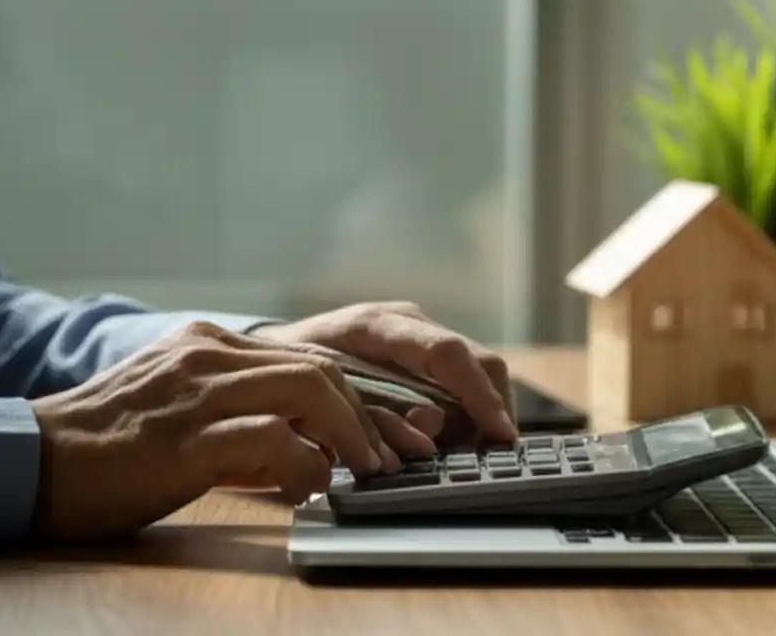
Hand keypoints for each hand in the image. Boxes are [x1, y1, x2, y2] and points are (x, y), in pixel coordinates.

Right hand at [29, 321, 391, 541]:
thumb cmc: (105, 449)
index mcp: (207, 345)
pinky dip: (304, 462)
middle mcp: (207, 355)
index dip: (354, 397)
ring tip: (362, 471)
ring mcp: (196, 392)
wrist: (28, 461)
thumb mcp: (180, 413)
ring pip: (307, 389)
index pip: (305, 358)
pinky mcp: (184, 437)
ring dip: (348, 434)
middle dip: (365, 415)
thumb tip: (304, 449)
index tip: (382, 434)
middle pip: (318, 368)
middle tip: (385, 458)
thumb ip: (238, 416)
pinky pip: (269, 438)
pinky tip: (308, 487)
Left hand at [250, 302, 517, 444]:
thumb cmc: (291, 373)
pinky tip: (456, 439)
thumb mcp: (318, 397)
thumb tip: (428, 427)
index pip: (445, 353)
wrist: (276, 349)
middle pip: (479, 360)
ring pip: (481, 373)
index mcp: (377, 326)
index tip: (500, 433)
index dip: (478, 395)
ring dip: (481, 416)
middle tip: (493, 452)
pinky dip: (469, 414)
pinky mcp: (426, 351)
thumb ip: (370, 413)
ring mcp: (422, 333)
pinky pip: (466, 382)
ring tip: (467, 450)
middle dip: (493, 409)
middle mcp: (409, 322)